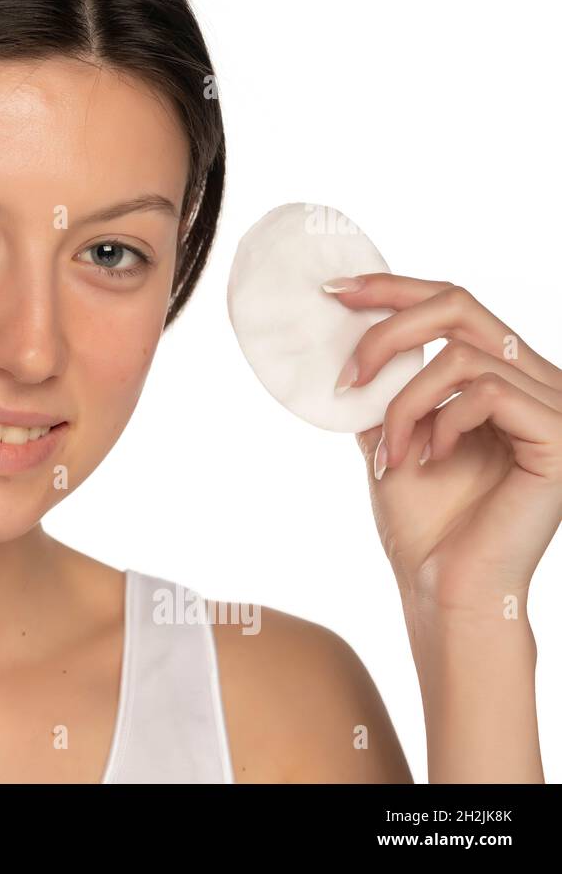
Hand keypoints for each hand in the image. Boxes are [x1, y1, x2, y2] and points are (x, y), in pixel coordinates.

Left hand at [327, 274, 561, 617]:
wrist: (444, 589)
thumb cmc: (424, 525)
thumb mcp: (391, 436)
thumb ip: (385, 386)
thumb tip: (346, 334)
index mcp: (503, 378)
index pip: (455, 305)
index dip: (394, 288)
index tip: (337, 291)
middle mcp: (538, 382)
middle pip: (461, 305)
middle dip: (388, 330)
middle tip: (347, 376)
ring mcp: (555, 406)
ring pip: (460, 357)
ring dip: (406, 404)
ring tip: (389, 452)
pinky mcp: (559, 435)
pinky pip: (487, 393)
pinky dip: (441, 422)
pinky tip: (429, 460)